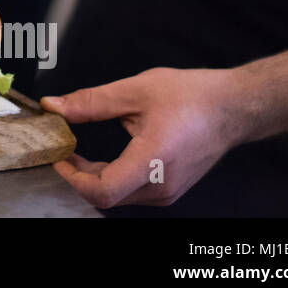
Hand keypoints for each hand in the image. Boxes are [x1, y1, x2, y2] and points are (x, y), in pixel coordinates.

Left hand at [42, 67, 242, 207]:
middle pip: (107, 196)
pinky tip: (101, 157)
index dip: (73, 178)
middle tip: (62, 148)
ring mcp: (168, 192)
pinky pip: (132, 191)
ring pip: (119, 196)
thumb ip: (91, 102)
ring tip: (77, 151)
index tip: (58, 155)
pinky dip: (111, 177)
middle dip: (78, 175)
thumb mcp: (135, 90)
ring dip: (94, 177)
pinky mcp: (171, 189)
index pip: (104, 192)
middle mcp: (161, 186)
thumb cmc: (191, 96)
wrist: (233, 107)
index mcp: (153, 161)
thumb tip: (54, 106)